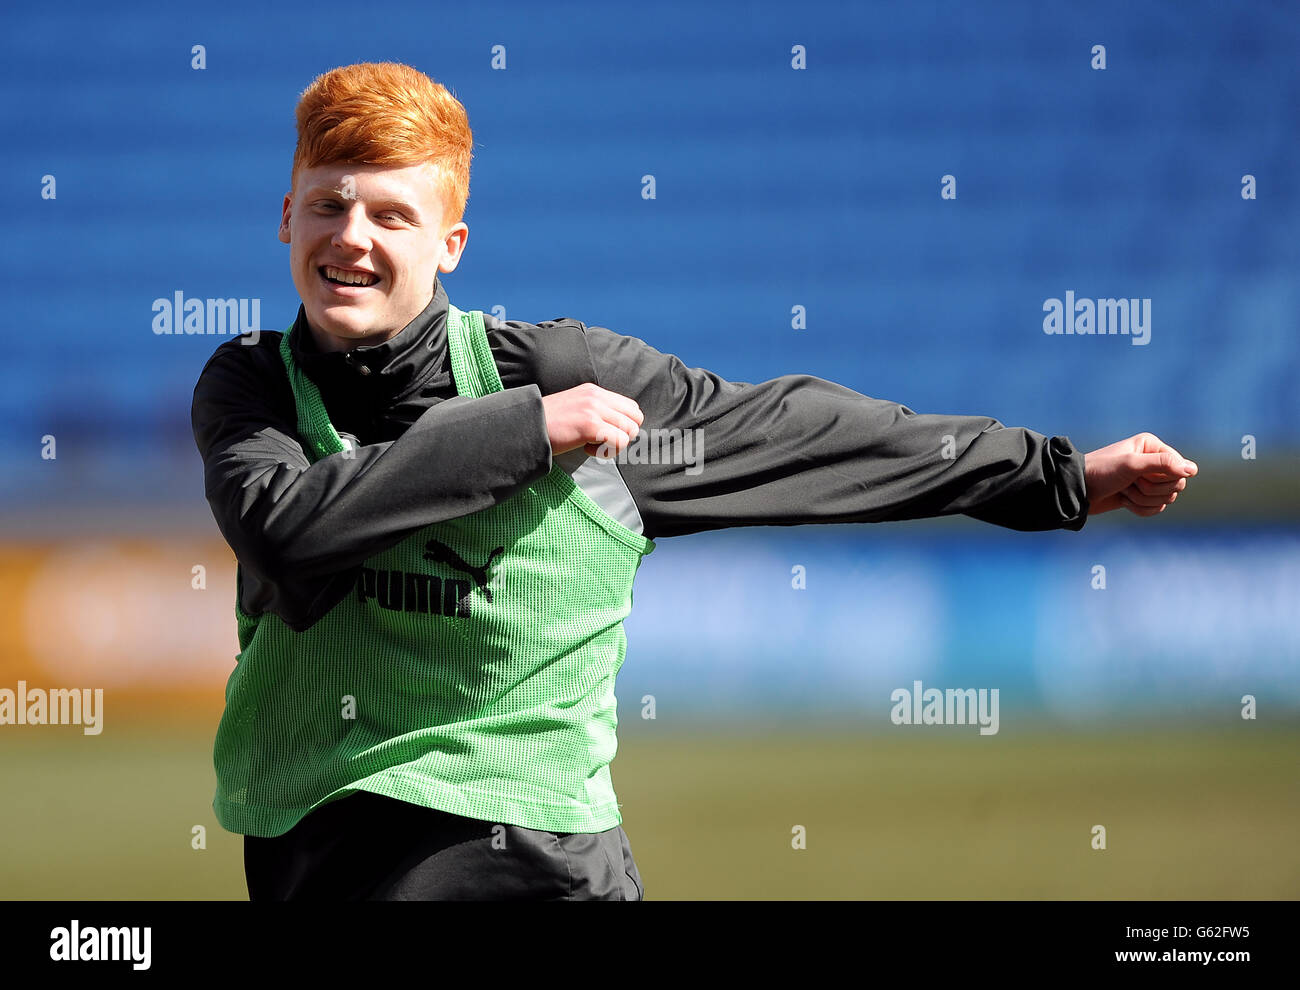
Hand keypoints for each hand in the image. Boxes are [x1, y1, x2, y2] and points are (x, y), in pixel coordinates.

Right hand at [541, 382, 643, 455]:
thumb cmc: (547, 424)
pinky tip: (587, 449)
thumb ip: (595, 412)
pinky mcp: (590, 425)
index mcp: (594, 392)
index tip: (605, 434)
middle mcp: (596, 397)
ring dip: (614, 445)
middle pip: (635, 419)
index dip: (624, 426)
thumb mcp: (574, 408)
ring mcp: (594, 409)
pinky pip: (618, 441)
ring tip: (591, 445)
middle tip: (601, 442)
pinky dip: (606, 451)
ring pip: (629, 431)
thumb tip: (616, 428)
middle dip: (623, 436)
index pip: (631, 407)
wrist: (526, 427)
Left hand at [1083, 433, 1197, 516]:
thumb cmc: (1101, 472)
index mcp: (1152, 446)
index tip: (1141, 477)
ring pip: (1166, 499)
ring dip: (1143, 500)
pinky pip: (1156, 508)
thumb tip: (1192, 470)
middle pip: (1176, 485)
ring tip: (1123, 491)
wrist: (1078, 491)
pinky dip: (1140, 508)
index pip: (1180, 469)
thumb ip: (1163, 465)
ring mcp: (1148, 478)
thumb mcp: (1131, 465)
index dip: (1163, 478)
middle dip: (1151, 490)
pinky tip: (1123, 500)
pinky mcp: (1141, 495)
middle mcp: (1153, 460)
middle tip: (1130, 484)